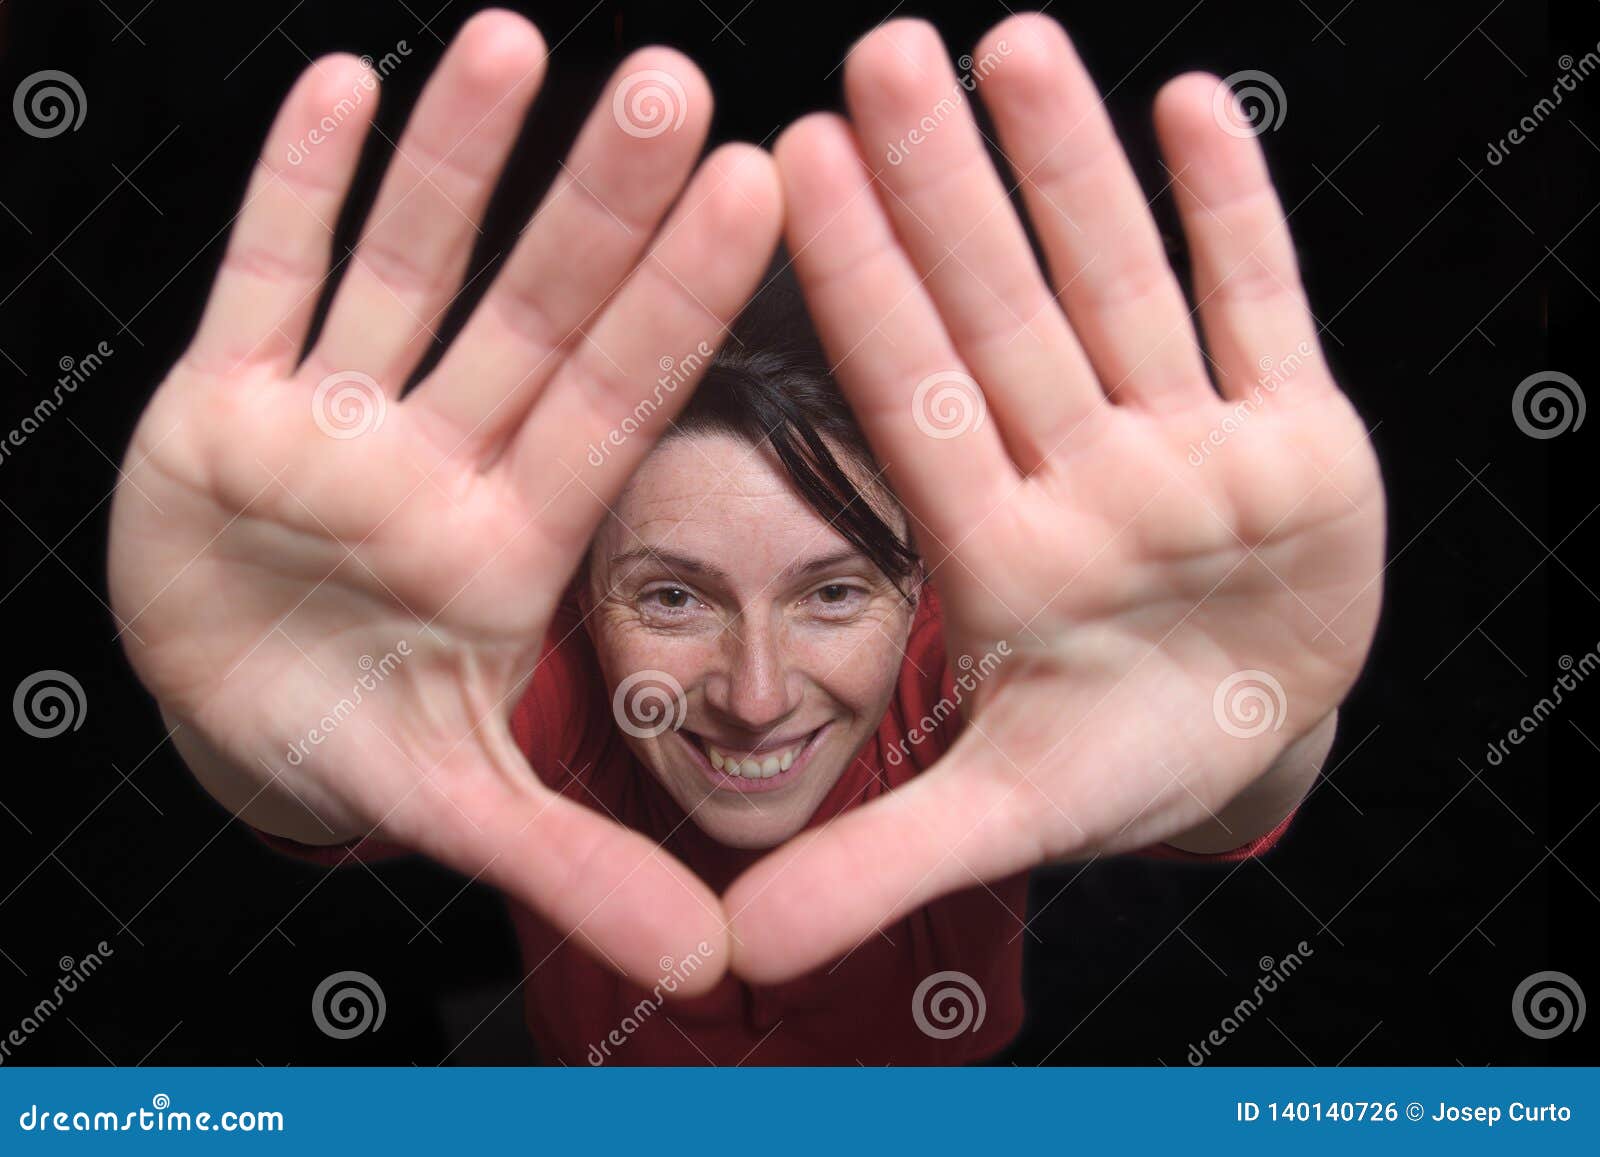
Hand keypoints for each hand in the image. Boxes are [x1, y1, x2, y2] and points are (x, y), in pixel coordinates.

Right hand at [108, 12, 780, 992]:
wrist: (231, 717)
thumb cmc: (354, 739)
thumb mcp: (461, 803)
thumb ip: (582, 867)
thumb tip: (718, 967)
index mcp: (514, 537)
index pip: (617, 401)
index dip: (680, 302)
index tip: (760, 191)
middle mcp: (439, 457)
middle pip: (530, 313)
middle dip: (594, 205)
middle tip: (673, 83)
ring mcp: (332, 421)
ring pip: (406, 268)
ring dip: (454, 161)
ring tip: (514, 43)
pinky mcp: (221, 406)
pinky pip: (265, 278)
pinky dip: (294, 188)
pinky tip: (340, 86)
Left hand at [725, 15, 1383, 981]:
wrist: (1252, 737)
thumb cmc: (1118, 766)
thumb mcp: (1011, 816)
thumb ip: (881, 860)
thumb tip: (739, 952)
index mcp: (1005, 556)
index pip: (914, 402)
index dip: (857, 288)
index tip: (785, 166)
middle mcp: (1085, 478)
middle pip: (1006, 315)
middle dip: (948, 190)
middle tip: (878, 56)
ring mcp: (1192, 448)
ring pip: (1124, 284)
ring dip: (1074, 168)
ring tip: (1012, 44)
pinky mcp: (1298, 437)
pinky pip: (1259, 307)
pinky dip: (1233, 214)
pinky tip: (1189, 102)